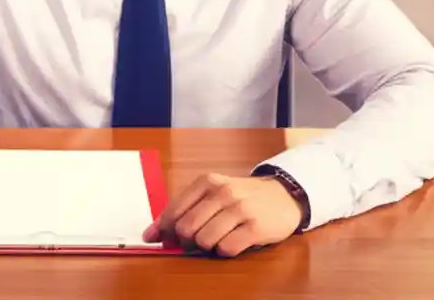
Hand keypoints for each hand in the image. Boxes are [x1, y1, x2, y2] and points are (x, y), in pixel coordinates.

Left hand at [143, 172, 304, 256]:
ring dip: (205, 247)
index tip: (160, 239)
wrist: (283, 195)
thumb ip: (182, 209)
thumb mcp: (211, 193)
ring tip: (215, 240)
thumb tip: (150, 234)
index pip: (174, 210)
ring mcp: (240, 209)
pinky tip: (231, 242)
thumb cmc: (241, 197)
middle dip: (185, 241)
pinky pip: (227, 249)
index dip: (164, 229)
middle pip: (187, 228)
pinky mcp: (256, 227)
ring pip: (204, 240)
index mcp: (207, 181)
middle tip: (194, 241)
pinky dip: (224, 251)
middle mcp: (223, 192)